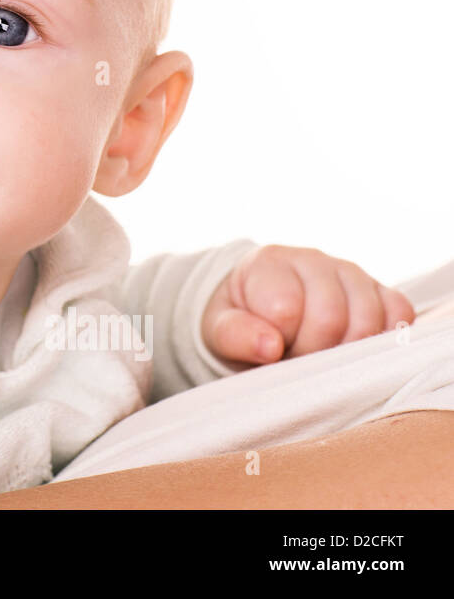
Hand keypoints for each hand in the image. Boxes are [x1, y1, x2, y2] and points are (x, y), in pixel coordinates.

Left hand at [201, 245, 414, 365]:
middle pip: (331, 318)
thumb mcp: (221, 330)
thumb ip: (237, 335)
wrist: (260, 308)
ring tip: (319, 355)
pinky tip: (353, 349)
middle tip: (295, 360)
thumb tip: (269, 346)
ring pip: (369, 320)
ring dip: (345, 352)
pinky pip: (400, 314)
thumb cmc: (241, 321)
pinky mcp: (380, 290)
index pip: (286, 309)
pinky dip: (382, 339)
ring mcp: (350, 272)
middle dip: (311, 352)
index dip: (278, 343)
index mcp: (270, 263)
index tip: (268, 352)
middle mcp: (313, 260)